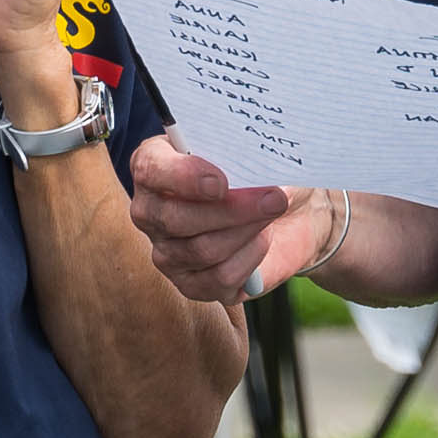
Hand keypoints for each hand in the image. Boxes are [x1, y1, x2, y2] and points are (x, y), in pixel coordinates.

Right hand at [127, 136, 339, 305]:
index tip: (220, 182)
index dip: (184, 177)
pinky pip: (220, 278)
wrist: (286, 211)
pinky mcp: (192, 284)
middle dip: (232, 209)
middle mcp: (152, 211)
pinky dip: (250, 258)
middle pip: (176, 219)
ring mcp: (167, 252)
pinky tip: (261, 241)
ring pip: (203, 250)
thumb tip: (255, 170)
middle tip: (273, 198)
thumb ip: (243, 156)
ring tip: (272, 213)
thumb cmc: (258, 172)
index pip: (151, 170)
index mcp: (154, 165)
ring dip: (247, 230)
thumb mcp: (253, 153)